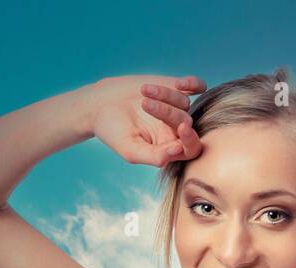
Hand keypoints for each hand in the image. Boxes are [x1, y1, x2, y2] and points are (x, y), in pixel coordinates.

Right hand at [86, 74, 205, 166]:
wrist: (100, 105)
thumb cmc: (114, 132)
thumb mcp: (131, 150)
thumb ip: (155, 156)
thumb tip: (179, 150)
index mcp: (170, 147)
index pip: (191, 148)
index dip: (191, 141)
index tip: (182, 129)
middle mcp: (176, 129)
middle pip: (186, 122)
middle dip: (167, 112)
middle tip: (144, 104)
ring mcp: (177, 108)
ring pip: (184, 103)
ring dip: (165, 95)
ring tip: (143, 90)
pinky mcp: (174, 88)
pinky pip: (195, 87)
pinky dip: (193, 84)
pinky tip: (181, 84)